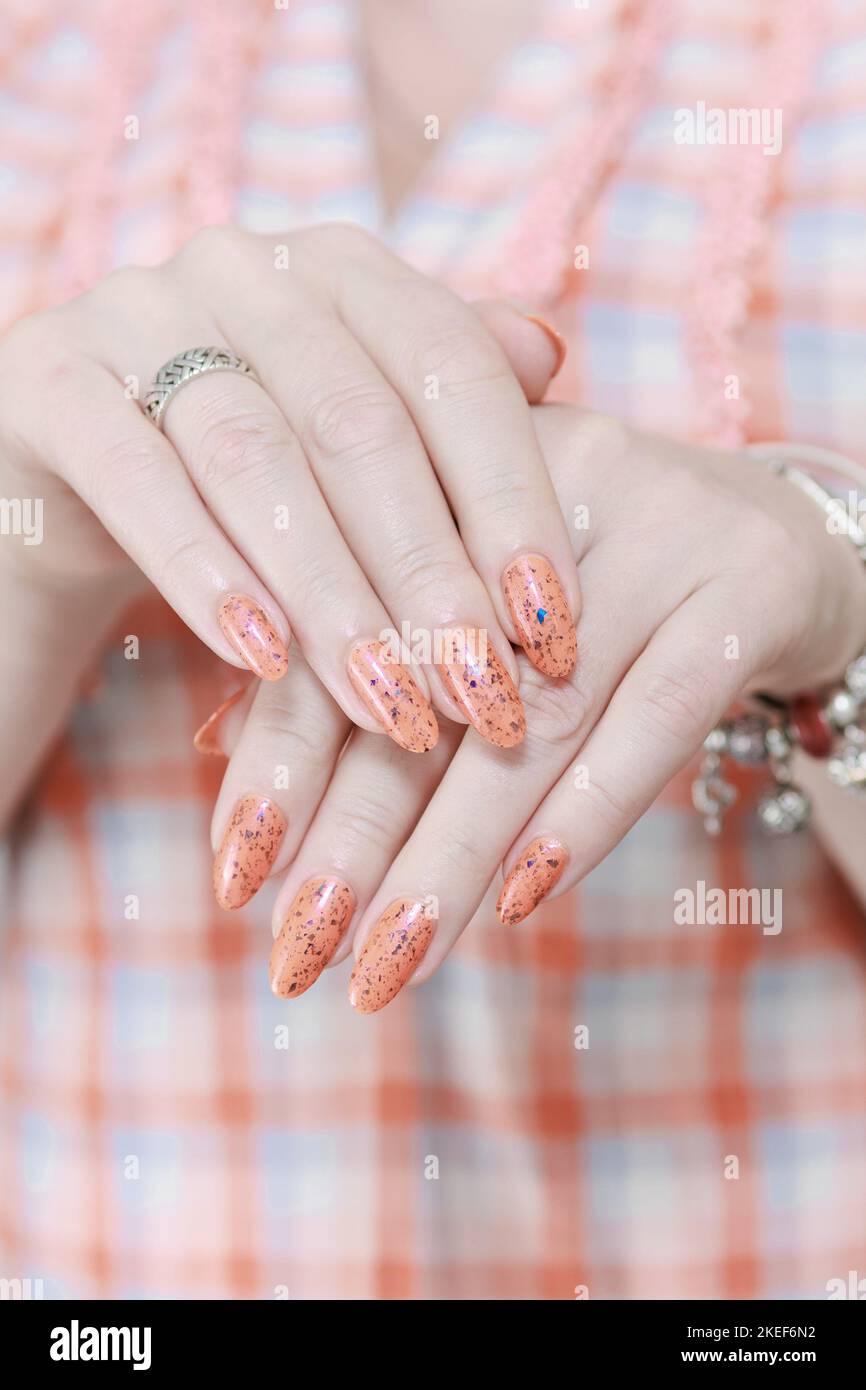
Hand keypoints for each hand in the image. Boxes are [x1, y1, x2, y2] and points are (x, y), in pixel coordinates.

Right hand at [0, 223, 576, 755]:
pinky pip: (135, 476)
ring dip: (331, 594)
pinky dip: (204, 572)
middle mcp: (246, 268)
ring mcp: (139, 311)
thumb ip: (445, 403)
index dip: (512, 499)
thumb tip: (555, 353)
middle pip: (358, 423)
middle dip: (428, 574)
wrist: (85, 476)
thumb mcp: (356, 437)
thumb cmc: (257, 467)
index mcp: (344, 269)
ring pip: (254, 456)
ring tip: (389, 703)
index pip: (452, 369)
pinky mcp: (49, 378)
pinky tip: (262, 658)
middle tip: (477, 693)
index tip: (551, 625)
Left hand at [258, 405, 865, 1009]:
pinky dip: (585, 817)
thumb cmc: (593, 578)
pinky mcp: (744, 592)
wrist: (782, 536)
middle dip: (354, 831)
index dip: (284, 752)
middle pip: (431, 676)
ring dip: (452, 855)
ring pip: (534, 719)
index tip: (237, 873)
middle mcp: (542, 482)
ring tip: (389, 965)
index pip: (345, 623)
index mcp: (448, 465)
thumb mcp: (470, 592)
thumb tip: (216, 744)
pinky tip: (519, 902)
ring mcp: (655, 533)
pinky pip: (657, 719)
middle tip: (298, 952)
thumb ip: (356, 649)